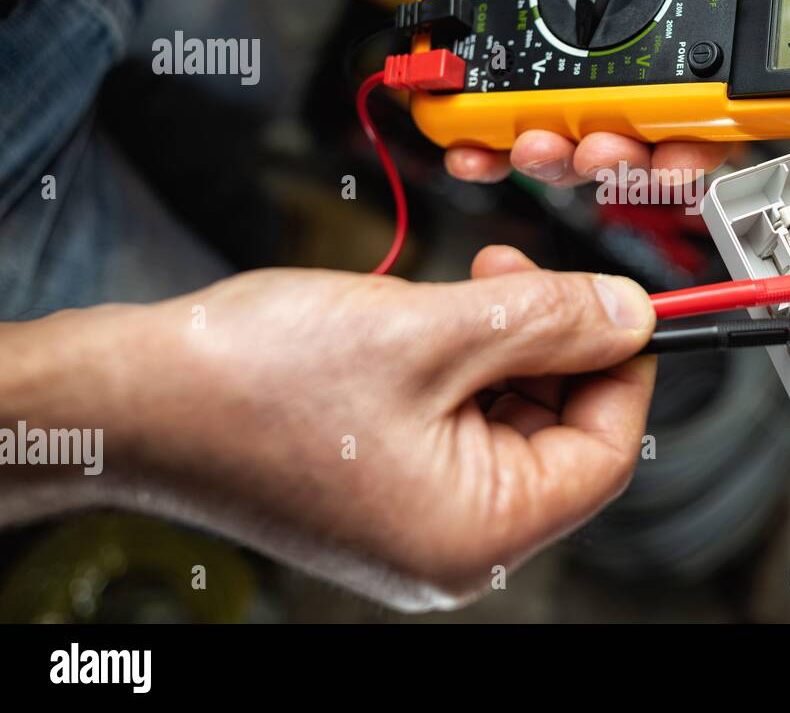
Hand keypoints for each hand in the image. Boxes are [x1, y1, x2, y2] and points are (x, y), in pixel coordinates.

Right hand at [3, 248, 655, 608]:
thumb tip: (628, 313)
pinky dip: (462, 368)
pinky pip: (457, 428)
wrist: (131, 395)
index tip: (626, 304)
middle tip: (523, 273)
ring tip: (463, 288)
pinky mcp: (384, 492)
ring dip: (504, 347)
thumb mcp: (430, 329)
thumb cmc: (254, 380)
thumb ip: (547, 321)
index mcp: (477, 531)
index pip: (607, 451)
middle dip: (553, 345)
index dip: (627, 367)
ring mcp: (415, 522)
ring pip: (508, 423)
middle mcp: (453, 545)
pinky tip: (430, 320)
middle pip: (559, 435)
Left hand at [344, 0, 789, 185]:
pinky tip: (474, 146)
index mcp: (685, 27)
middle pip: (637, 145)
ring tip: (542, 143)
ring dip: (556, 161)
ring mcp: (566, 71)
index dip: (700, 147)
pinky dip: (482, 149)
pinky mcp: (505, 67)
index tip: (683, 158)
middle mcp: (630, 62)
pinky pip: (494, 127)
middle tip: (606, 149)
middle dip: (622, 163)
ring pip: (568, 147)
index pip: (706, 110)